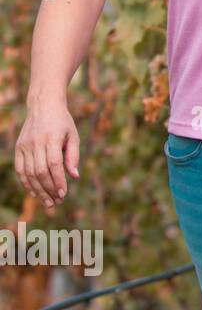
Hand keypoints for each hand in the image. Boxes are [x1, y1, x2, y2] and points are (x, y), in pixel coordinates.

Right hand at [15, 98, 78, 214]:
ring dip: (38, 190)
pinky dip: (26, 183)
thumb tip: (74, 177)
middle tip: (57, 203)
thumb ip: (73, 156)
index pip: (53, 164)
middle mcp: (35, 142)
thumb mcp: (73, 136)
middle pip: (40, 171)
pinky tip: (34, 193)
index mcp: (51, 138)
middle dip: (48, 189)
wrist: (43, 106)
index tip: (64, 194)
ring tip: (48, 202)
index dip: (58, 180)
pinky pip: (20, 169)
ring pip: (29, 173)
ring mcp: (24, 146)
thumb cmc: (63, 122)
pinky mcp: (18, 148)